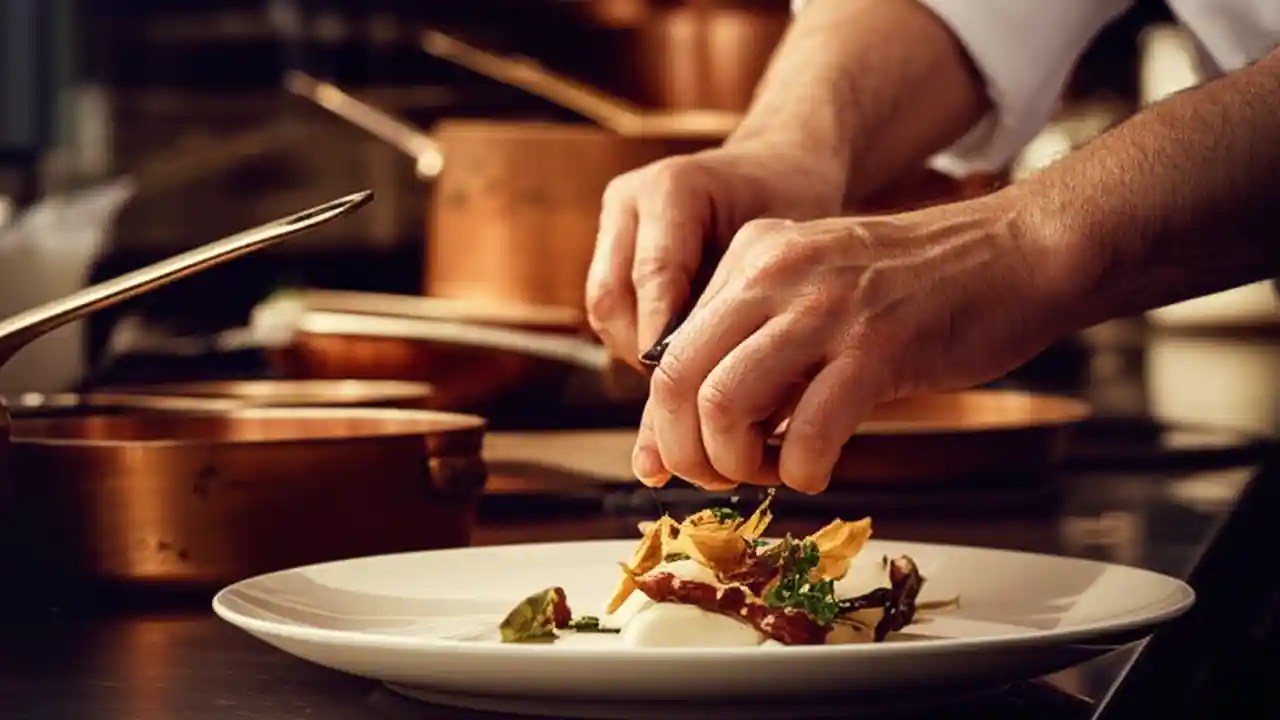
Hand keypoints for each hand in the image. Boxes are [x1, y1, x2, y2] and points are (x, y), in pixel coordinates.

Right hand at [585, 144, 844, 367]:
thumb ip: (749, 300)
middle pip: (610, 296)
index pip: (654, 277)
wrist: (778, 168)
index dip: (669, 340)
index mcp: (673, 187)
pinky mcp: (609, 242)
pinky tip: (682, 357)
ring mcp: (614, 219)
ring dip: (637, 350)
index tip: (697, 388)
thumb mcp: (785, 251)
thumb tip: (727, 376)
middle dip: (646, 351)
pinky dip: (638, 337)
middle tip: (691, 392)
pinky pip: (610, 306)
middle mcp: (632, 198)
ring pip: (603, 308)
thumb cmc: (793, 207)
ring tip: (689, 378)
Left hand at [631, 189, 1071, 491]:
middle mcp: (775, 273)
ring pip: (723, 402)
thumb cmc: (916, 290)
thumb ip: (754, 353)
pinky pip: (810, 428)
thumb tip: (683, 438)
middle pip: (677, 378)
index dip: (664, 423)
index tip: (686, 461)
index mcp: (753, 258)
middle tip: (719, 477)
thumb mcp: (815, 300)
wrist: (1016, 252)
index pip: (669, 351)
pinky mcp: (878, 346)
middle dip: (685, 450)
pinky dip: (803, 468)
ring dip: (732, 463)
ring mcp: (826, 307)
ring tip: (768, 472)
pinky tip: (818, 471)